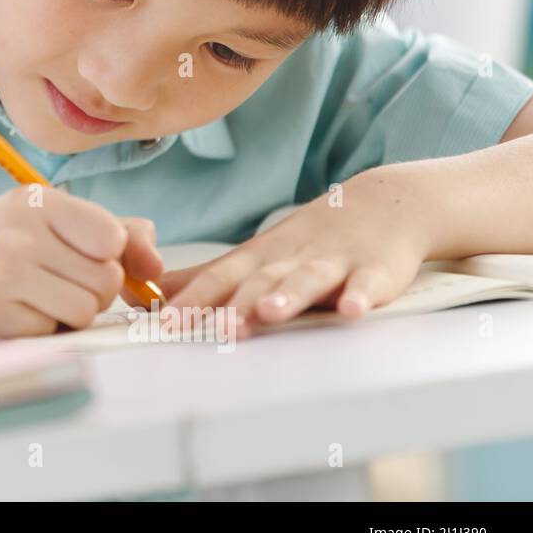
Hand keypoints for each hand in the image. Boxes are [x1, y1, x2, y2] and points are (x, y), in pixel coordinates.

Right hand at [0, 185, 163, 336]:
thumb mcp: (43, 219)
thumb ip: (108, 230)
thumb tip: (155, 262)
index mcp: (37, 200)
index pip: (112, 237)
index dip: (108, 256)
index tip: (82, 257)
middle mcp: (19, 232)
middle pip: (106, 280)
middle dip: (92, 291)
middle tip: (55, 282)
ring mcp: (1, 272)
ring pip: (85, 310)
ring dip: (69, 313)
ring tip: (35, 297)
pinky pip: (50, 331)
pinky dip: (39, 328)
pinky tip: (11, 310)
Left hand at [160, 167, 431, 334]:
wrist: (382, 203)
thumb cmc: (308, 239)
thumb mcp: (254, 255)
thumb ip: (205, 279)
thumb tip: (149, 297)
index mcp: (258, 258)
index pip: (218, 278)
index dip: (192, 300)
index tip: (166, 322)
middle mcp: (290, 258)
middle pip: (258, 281)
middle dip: (235, 305)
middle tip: (213, 329)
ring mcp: (333, 262)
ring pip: (307, 279)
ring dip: (287, 296)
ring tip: (269, 314)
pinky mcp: (374, 270)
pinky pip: (367, 284)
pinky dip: (360, 296)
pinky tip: (352, 311)